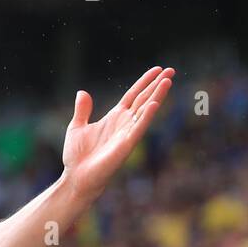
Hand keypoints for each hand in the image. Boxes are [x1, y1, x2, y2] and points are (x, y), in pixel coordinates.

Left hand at [62, 66, 173, 204]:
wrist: (76, 176)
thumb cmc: (77, 155)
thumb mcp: (77, 127)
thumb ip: (83, 110)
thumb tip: (82, 92)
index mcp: (114, 117)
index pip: (133, 95)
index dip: (144, 82)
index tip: (157, 69)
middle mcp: (124, 123)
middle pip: (144, 99)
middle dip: (157, 85)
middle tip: (171, 70)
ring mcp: (127, 133)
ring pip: (145, 111)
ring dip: (157, 96)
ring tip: (167, 81)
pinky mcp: (126, 145)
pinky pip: (138, 128)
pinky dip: (146, 116)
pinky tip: (154, 104)